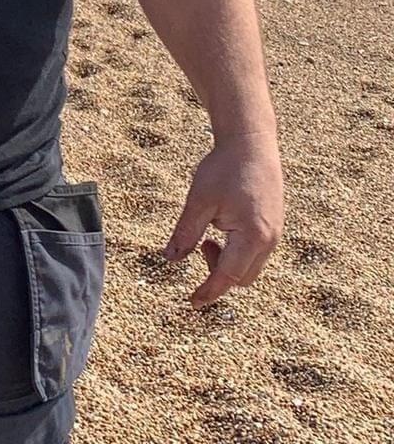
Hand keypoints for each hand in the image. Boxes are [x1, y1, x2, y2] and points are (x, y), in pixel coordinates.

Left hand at [163, 132, 283, 306]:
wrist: (252, 142)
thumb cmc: (224, 168)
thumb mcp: (199, 200)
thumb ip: (186, 232)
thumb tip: (170, 259)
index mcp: (252, 237)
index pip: (228, 277)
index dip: (209, 291)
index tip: (192, 302)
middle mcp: (269, 240)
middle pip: (243, 277)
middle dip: (218, 272)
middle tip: (201, 245)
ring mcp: (275, 234)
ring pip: (251, 266)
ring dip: (228, 261)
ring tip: (212, 231)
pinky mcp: (274, 225)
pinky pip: (256, 251)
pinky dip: (238, 250)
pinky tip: (224, 225)